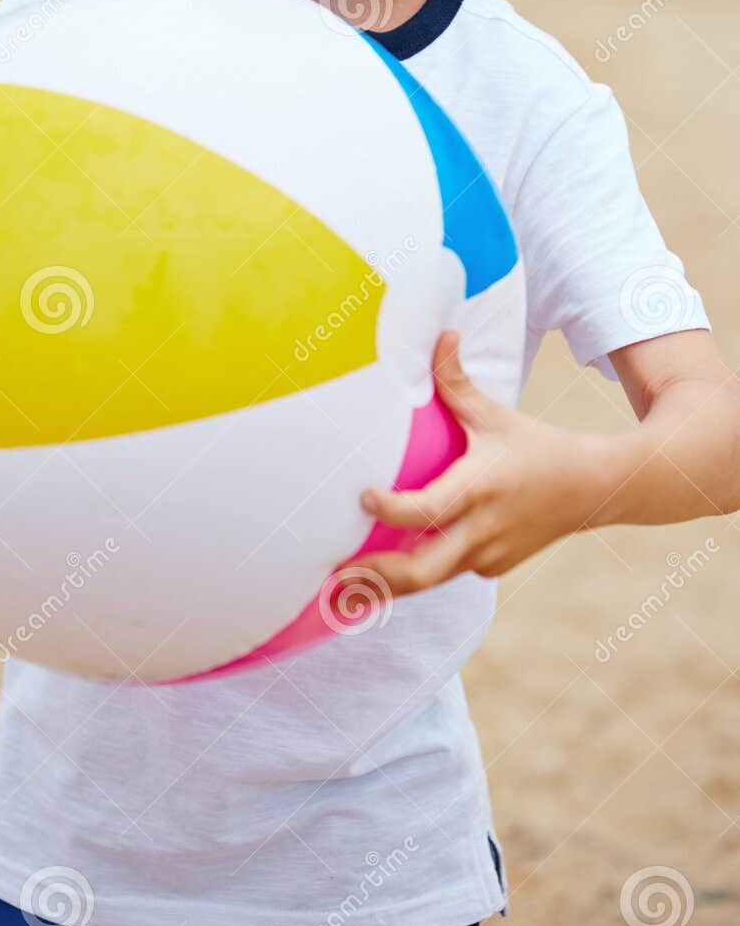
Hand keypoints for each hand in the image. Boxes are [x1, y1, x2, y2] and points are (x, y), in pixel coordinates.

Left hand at [334, 330, 597, 596]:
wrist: (593, 488)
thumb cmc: (538, 447)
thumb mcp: (496, 414)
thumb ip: (457, 382)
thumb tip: (441, 335)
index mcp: (480, 489)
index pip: (429, 509)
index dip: (393, 510)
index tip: (363, 497)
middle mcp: (482, 530)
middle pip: (423, 572)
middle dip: (376, 578)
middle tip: (332, 574)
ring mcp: (488, 555)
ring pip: (430, 580)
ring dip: (386, 586)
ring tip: (339, 589)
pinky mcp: (492, 567)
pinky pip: (447, 573)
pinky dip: (416, 573)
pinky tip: (381, 573)